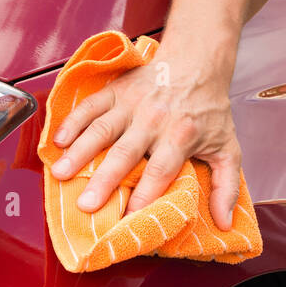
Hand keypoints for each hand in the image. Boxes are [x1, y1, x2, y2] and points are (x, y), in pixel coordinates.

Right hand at [47, 40, 242, 230]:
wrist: (197, 64)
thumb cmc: (209, 111)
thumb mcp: (228, 148)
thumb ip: (226, 187)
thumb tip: (225, 223)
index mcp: (181, 137)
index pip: (160, 171)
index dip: (145, 194)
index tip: (129, 217)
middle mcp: (154, 120)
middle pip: (126, 154)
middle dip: (105, 180)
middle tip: (85, 205)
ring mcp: (132, 104)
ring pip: (102, 129)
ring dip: (79, 152)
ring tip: (60, 174)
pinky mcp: (116, 90)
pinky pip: (91, 106)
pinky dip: (72, 121)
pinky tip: (57, 141)